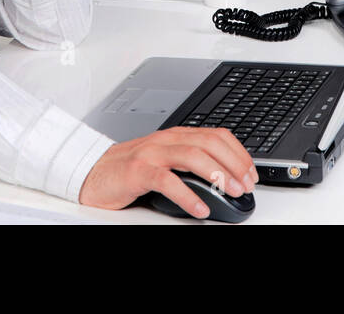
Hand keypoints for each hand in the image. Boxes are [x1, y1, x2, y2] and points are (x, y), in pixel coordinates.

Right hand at [79, 128, 257, 218]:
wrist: (92, 172)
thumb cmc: (130, 170)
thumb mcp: (165, 161)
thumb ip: (190, 163)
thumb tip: (224, 179)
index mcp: (176, 136)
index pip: (216, 135)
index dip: (238, 152)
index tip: (251, 172)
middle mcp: (166, 140)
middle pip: (209, 143)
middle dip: (233, 163)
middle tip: (246, 184)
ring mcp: (151, 153)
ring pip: (192, 155)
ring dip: (217, 174)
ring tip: (231, 192)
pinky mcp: (138, 171)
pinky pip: (167, 180)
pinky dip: (188, 195)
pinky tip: (200, 208)